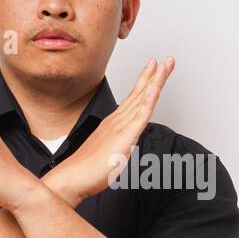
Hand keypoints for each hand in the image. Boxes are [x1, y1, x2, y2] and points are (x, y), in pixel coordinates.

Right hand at [46, 56, 174, 205]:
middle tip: (166, 59)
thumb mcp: (108, 155)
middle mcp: (117, 120)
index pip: (133, 99)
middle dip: (154, 75)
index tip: (153, 68)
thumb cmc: (87, 170)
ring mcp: (121, 126)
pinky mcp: (125, 136)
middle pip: (140, 93)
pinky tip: (156, 87)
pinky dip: (150, 98)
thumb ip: (118, 147)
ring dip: (155, 80)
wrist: (73, 178)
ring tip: (165, 65)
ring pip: (143, 98)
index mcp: (113, 123)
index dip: (145, 82)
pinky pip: (141, 114)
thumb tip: (124, 147)